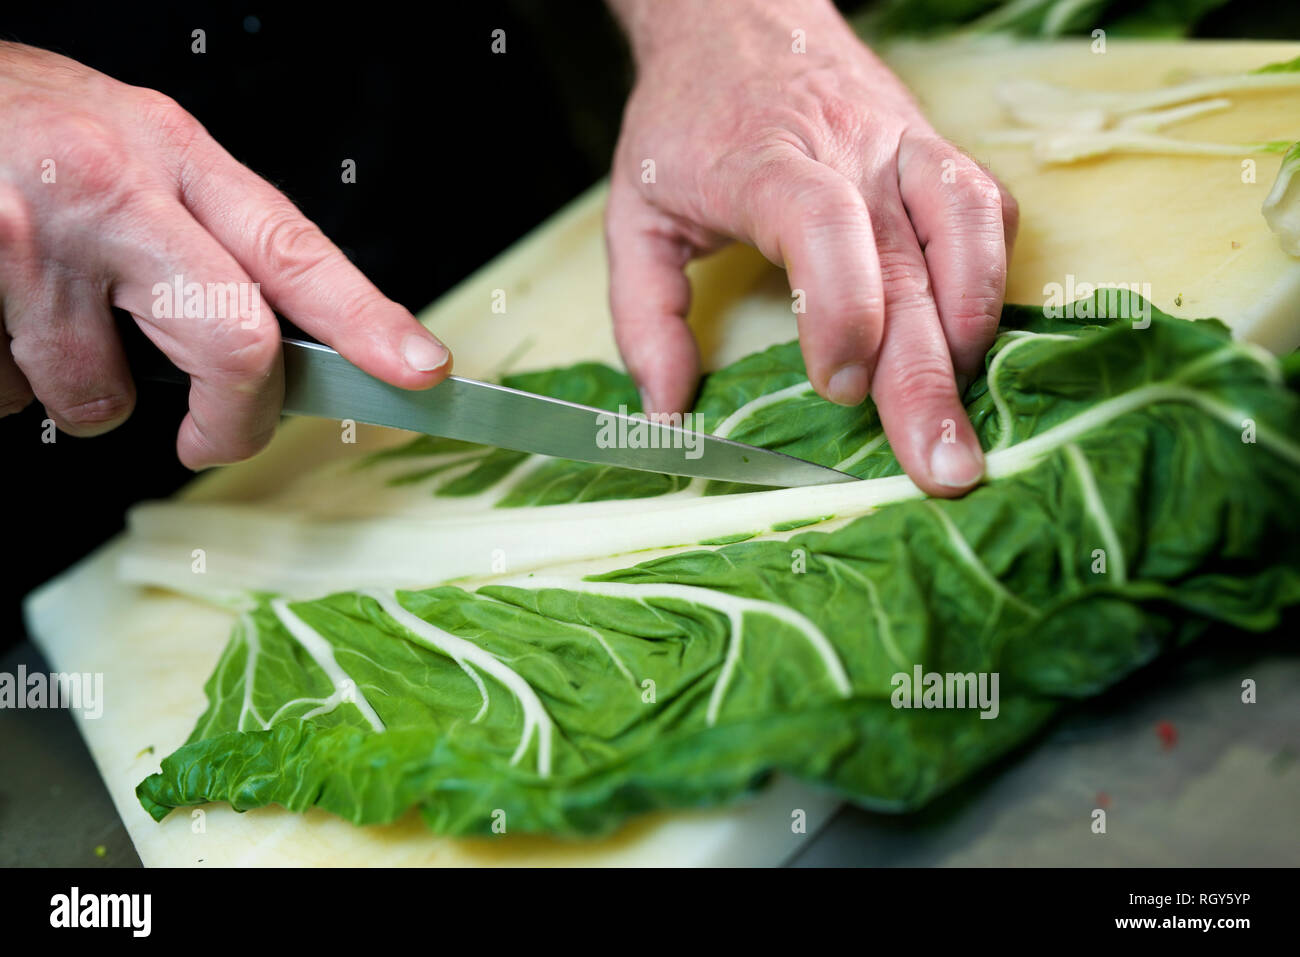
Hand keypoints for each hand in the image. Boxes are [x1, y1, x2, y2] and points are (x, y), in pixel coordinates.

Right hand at [0, 42, 451, 468]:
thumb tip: (264, 350)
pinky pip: (12, 393)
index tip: (420, 370)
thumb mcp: (128, 147)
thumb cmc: (17, 125)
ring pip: (99, 395)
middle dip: (235, 421)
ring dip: (81, 393)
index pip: (296, 252)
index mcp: (174, 153)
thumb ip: (201, 234)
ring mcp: (32, 239)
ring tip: (42, 324)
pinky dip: (8, 378)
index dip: (367, 321)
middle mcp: (113, 190)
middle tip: (209, 439)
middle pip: (234, 346)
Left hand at [605, 0, 1016, 495]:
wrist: (735, 16)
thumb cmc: (684, 123)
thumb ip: (643, 317)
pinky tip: (967, 335)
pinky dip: (988, 277)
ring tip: (967, 406)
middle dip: (930, 379)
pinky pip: (985, 210)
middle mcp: (850, 152)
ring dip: (974, 326)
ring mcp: (904, 146)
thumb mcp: (632, 215)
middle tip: (947, 468)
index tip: (837, 388)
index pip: (823, 227)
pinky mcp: (935, 148)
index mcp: (765, 164)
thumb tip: (667, 412)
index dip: (842, 310)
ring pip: (970, 229)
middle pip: (910, 265)